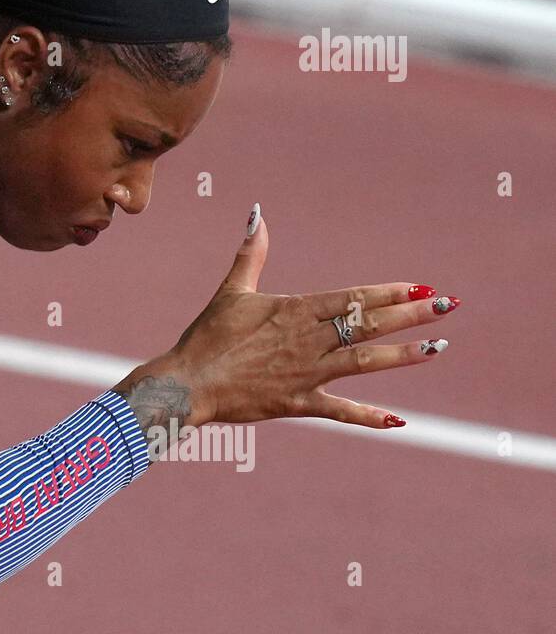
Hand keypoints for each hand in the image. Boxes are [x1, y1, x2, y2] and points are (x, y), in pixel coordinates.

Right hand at [120, 204, 456, 430]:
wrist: (187, 383)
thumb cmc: (207, 336)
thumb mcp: (232, 292)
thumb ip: (252, 254)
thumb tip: (258, 214)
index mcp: (293, 311)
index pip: (351, 298)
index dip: (388, 293)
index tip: (420, 285)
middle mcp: (306, 340)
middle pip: (367, 324)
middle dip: (411, 315)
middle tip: (447, 306)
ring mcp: (305, 374)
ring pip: (364, 362)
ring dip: (403, 355)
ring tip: (438, 348)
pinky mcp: (297, 403)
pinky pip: (339, 411)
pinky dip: (367, 416)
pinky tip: (398, 419)